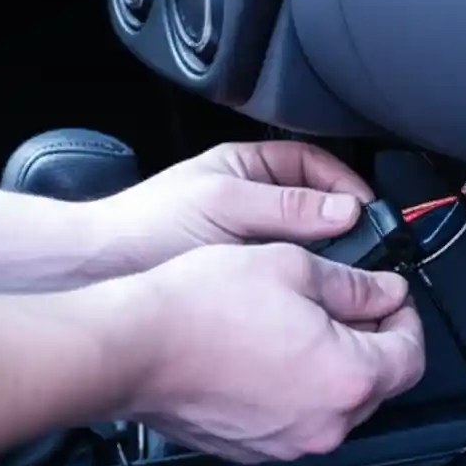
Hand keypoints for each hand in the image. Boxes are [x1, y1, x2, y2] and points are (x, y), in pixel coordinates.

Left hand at [85, 141, 372, 277]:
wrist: (96, 272)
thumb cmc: (145, 227)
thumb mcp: (223, 206)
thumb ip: (284, 207)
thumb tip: (343, 212)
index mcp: (248, 168)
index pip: (315, 165)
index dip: (345, 185)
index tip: (369, 213)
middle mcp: (251, 202)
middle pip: (315, 209)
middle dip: (341, 229)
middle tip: (365, 252)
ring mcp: (246, 242)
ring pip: (302, 248)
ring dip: (322, 262)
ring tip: (341, 279)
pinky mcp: (239, 279)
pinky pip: (283, 278)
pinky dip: (299, 287)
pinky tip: (307, 300)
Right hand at [114, 242, 424, 462]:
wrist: (133, 348)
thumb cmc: (200, 309)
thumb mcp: (294, 267)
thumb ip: (354, 284)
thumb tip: (385, 291)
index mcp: (349, 378)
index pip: (411, 356)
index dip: (408, 320)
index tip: (392, 299)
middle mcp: (326, 423)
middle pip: (378, 384)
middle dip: (372, 341)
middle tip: (348, 303)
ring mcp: (289, 442)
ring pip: (337, 403)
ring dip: (334, 365)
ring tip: (299, 323)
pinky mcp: (255, 448)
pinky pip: (297, 418)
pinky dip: (297, 388)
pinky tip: (269, 352)